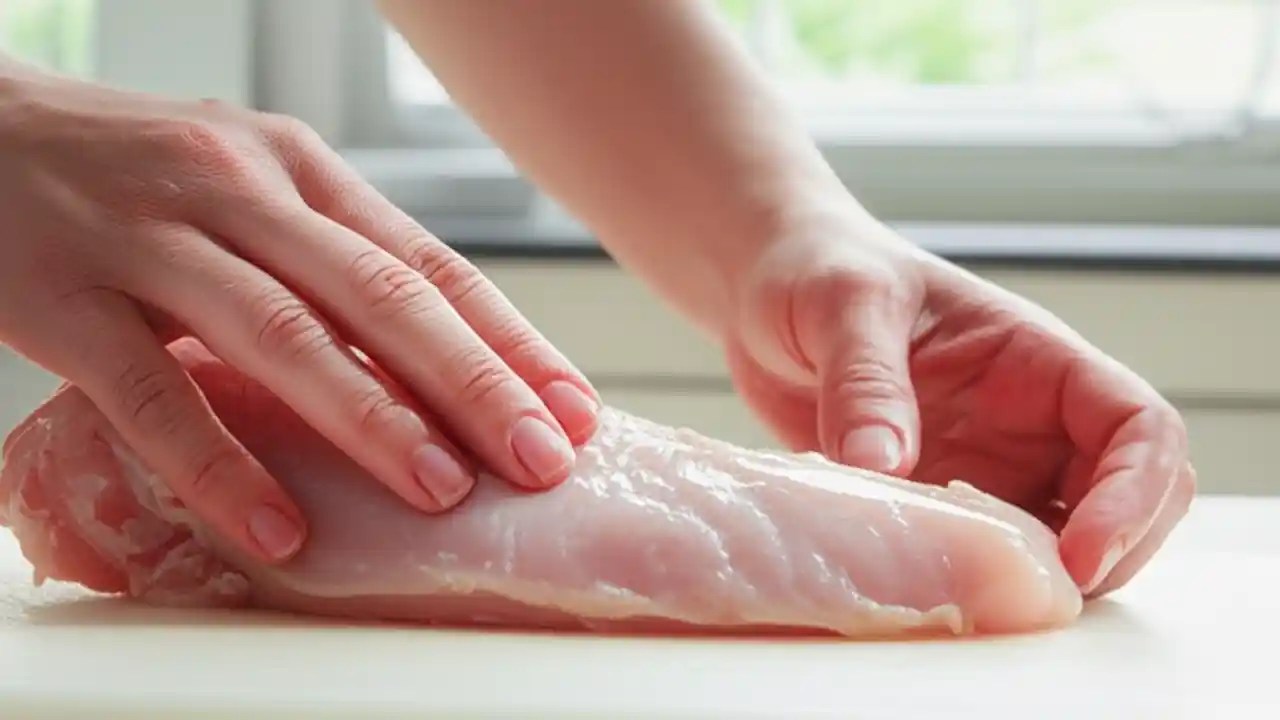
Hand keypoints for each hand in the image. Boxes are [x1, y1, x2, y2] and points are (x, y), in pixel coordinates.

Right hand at [0, 63, 598, 563]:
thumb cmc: (137, 174)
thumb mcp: (252, 188)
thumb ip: (333, 258)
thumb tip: (438, 360)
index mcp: (302, 169)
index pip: (429, 263)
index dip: (509, 341)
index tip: (572, 409)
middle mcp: (241, 190)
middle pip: (379, 296)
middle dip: (472, 383)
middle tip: (538, 460)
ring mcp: (151, 239)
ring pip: (283, 334)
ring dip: (371, 419)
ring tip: (439, 490)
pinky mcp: (62, 296)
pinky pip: (152, 392)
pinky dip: (221, 465)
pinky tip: (279, 525)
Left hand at [724, 201, 1192, 595]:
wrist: (763, 293)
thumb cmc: (817, 268)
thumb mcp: (843, 304)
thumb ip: (867, 380)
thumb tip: (886, 466)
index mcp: (1034, 359)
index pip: (1138, 427)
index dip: (1134, 494)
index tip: (1082, 554)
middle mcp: (1025, 421)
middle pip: (1125, 500)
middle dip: (1107, 556)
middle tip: (1031, 598)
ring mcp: (984, 468)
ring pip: (1058, 541)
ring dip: (1037, 580)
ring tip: (975, 599)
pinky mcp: (931, 504)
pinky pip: (973, 557)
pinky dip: (968, 583)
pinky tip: (922, 588)